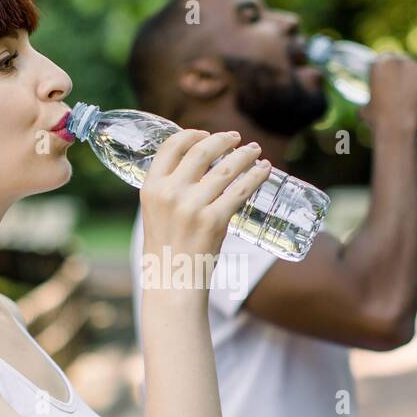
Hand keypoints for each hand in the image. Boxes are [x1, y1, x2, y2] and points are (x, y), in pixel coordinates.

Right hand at [139, 129, 272, 287]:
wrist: (172, 283)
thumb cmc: (166, 248)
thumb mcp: (155, 212)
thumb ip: (169, 188)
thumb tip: (197, 163)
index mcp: (151, 187)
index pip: (172, 146)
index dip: (192, 134)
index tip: (206, 133)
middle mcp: (170, 193)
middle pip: (202, 151)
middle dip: (223, 140)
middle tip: (236, 137)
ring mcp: (192, 207)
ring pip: (226, 168)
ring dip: (245, 155)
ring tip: (255, 150)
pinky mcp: (214, 221)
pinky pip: (241, 190)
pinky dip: (256, 176)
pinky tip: (264, 170)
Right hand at [360, 53, 416, 138]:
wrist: (396, 128)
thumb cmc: (378, 121)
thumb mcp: (365, 109)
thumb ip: (369, 102)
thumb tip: (365, 108)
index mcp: (378, 64)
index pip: (386, 60)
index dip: (391, 71)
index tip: (393, 80)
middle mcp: (397, 60)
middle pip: (405, 62)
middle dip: (406, 74)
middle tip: (408, 88)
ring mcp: (414, 66)